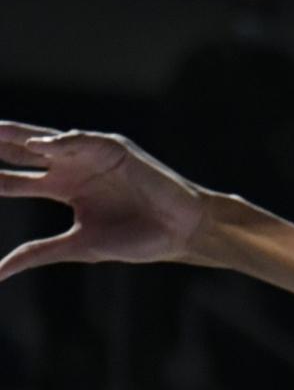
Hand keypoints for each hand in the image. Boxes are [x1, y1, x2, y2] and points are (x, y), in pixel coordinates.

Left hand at [0, 125, 212, 279]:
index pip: (15, 180)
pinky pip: (85, 141)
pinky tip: (42, 145)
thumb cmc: (136, 239)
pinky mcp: (116, 150)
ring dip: (22, 136)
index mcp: (63, 189)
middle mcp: (73, 169)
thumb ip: (36, 253)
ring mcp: (92, 157)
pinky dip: (64, 142)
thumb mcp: (77, 246)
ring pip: (48, 141)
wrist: (180, 231)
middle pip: (24, 153)